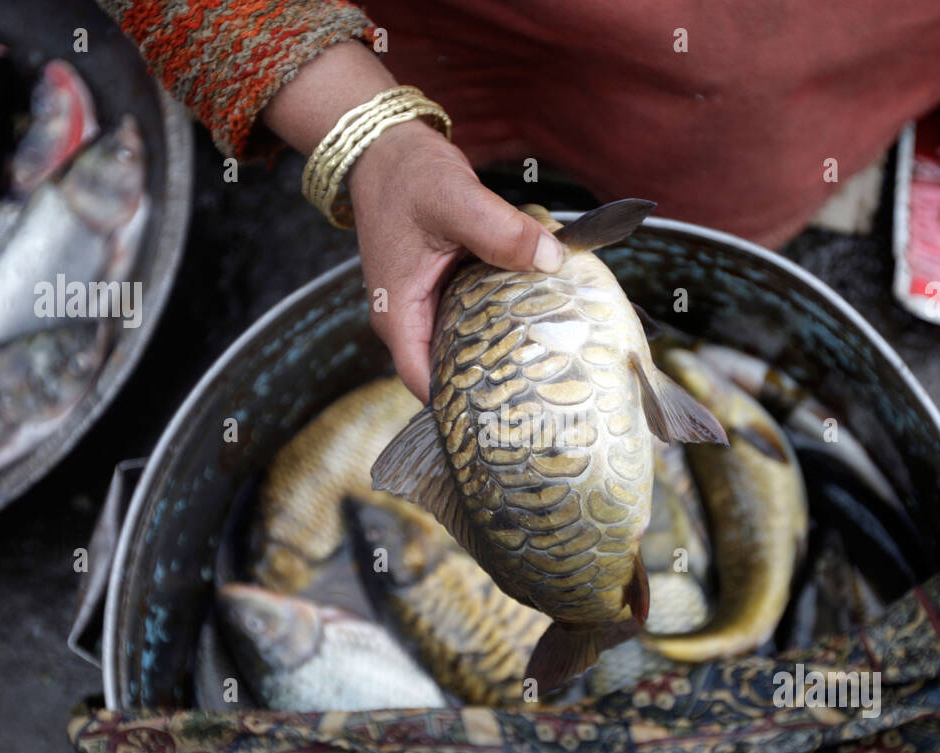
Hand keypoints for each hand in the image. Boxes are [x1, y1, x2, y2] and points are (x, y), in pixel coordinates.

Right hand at [262, 42, 560, 400]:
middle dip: (491, 388)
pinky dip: (501, 323)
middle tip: (544, 399)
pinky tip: (538, 323)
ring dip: (500, 355)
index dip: (463, 407)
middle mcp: (408, 321)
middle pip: (449, 374)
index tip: (509, 416)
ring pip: (464, 348)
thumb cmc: (407, 175)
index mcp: (398, 316)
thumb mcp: (456, 200)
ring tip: (550, 371)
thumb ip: (502, 232)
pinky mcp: (443, 291)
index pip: (426, 384)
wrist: (387, 148)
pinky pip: (474, 320)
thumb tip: (553, 260)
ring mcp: (426, 308)